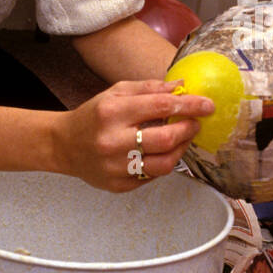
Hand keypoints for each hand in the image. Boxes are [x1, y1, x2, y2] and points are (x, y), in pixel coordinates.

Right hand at [51, 80, 214, 191]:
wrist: (64, 145)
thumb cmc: (94, 115)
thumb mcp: (116, 93)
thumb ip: (150, 88)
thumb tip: (183, 86)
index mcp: (112, 112)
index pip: (161, 107)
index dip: (190, 105)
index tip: (207, 105)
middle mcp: (112, 141)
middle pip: (166, 138)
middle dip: (189, 128)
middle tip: (197, 122)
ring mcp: (115, 167)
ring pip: (164, 164)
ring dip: (182, 149)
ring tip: (184, 138)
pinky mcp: (118, 185)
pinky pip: (153, 177)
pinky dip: (164, 163)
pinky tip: (164, 152)